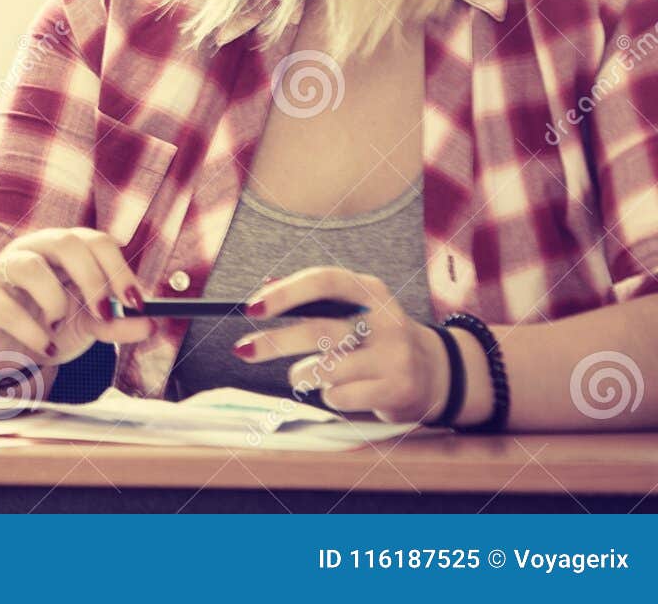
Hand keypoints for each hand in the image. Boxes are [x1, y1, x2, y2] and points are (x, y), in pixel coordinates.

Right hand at [0, 228, 152, 370]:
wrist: (2, 350)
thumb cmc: (47, 326)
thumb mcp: (88, 326)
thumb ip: (117, 324)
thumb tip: (150, 325)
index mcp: (64, 250)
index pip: (96, 241)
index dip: (119, 269)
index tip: (136, 302)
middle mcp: (34, 250)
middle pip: (66, 242)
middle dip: (92, 278)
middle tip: (105, 313)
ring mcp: (4, 271)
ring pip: (31, 267)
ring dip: (55, 301)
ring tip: (59, 326)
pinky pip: (7, 308)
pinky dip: (33, 332)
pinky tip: (44, 346)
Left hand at [236, 266, 447, 422]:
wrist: (434, 373)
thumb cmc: (374, 337)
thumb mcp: (353, 309)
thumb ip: (312, 298)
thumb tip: (265, 285)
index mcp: (369, 290)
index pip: (324, 281)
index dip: (286, 293)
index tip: (251, 307)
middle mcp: (385, 319)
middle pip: (319, 330)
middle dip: (274, 342)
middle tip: (243, 350)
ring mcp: (395, 356)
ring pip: (325, 369)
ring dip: (303, 374)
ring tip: (308, 373)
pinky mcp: (398, 389)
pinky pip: (340, 396)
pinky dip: (329, 395)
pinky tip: (345, 390)